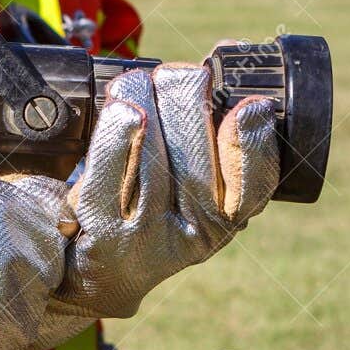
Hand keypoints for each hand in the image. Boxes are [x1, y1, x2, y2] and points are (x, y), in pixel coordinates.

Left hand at [54, 65, 278, 318]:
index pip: (256, 182)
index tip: (250, 106)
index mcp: (224, 221)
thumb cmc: (145, 214)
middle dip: (185, 96)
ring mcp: (146, 234)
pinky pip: (110, 174)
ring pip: (154, 152)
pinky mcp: (101, 228)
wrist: (92, 273)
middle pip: (197, 152)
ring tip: (137, 82)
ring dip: (144, 99)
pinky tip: (124, 111)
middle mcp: (192, 234)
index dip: (254, 139)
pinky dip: (117, 136)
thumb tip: (229, 76)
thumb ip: (214, 147)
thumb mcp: (192, 195)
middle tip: (170, 78)